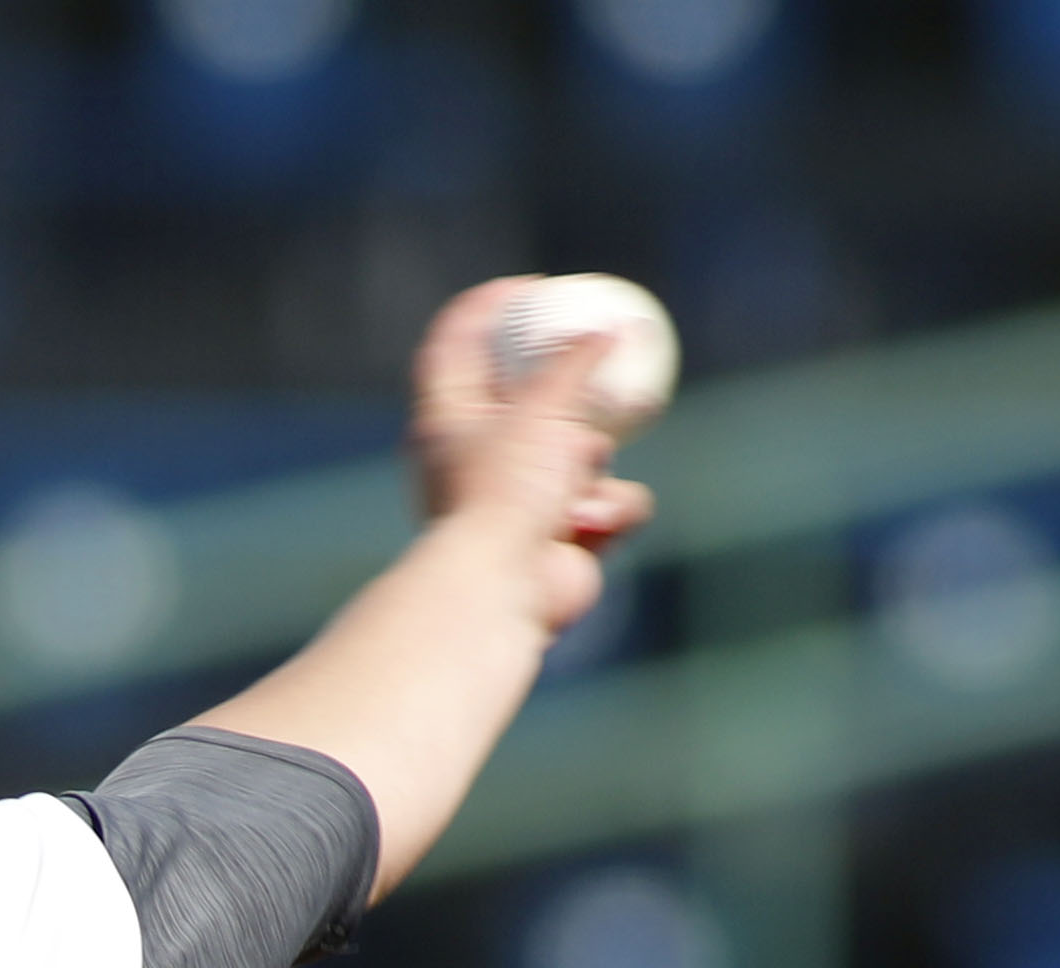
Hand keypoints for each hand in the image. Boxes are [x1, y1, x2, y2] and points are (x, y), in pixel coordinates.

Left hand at [405, 279, 656, 636]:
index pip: (453, 347)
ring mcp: (520, 500)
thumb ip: (576, 360)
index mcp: (446, 421)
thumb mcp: (542, 406)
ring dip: (595, 466)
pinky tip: (587, 531)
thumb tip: (611, 330)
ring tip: (573, 487)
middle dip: (572, 396)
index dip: (488, 309)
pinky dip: (611, 512)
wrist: (504, 588)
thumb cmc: (505, 491)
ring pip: (587, 455)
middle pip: (531, 402)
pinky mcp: (561, 538)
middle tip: (603, 368)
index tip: (537, 288)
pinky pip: (613, 503)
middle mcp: (477, 459)